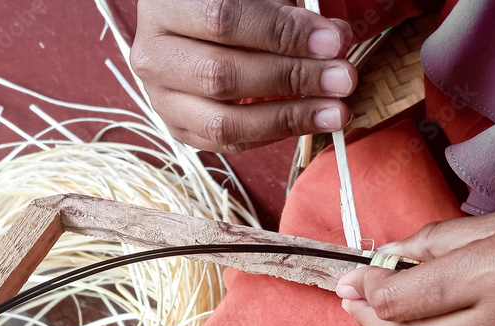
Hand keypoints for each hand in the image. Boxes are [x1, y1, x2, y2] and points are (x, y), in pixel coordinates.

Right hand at [130, 0, 355, 152]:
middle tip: (342, 78)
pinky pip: (226, 144)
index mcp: (165, 6)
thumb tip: (335, 40)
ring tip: (334, 111)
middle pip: (223, 75)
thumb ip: (285, 12)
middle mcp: (153, 56)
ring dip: (287, 117)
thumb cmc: (230, 5)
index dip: (281, 33)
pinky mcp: (178, 127)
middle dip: (291, 78)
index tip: (332, 41)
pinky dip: (272, 134)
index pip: (224, 20)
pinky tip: (308, 121)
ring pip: (223, 122)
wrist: (189, 26)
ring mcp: (161, 99)